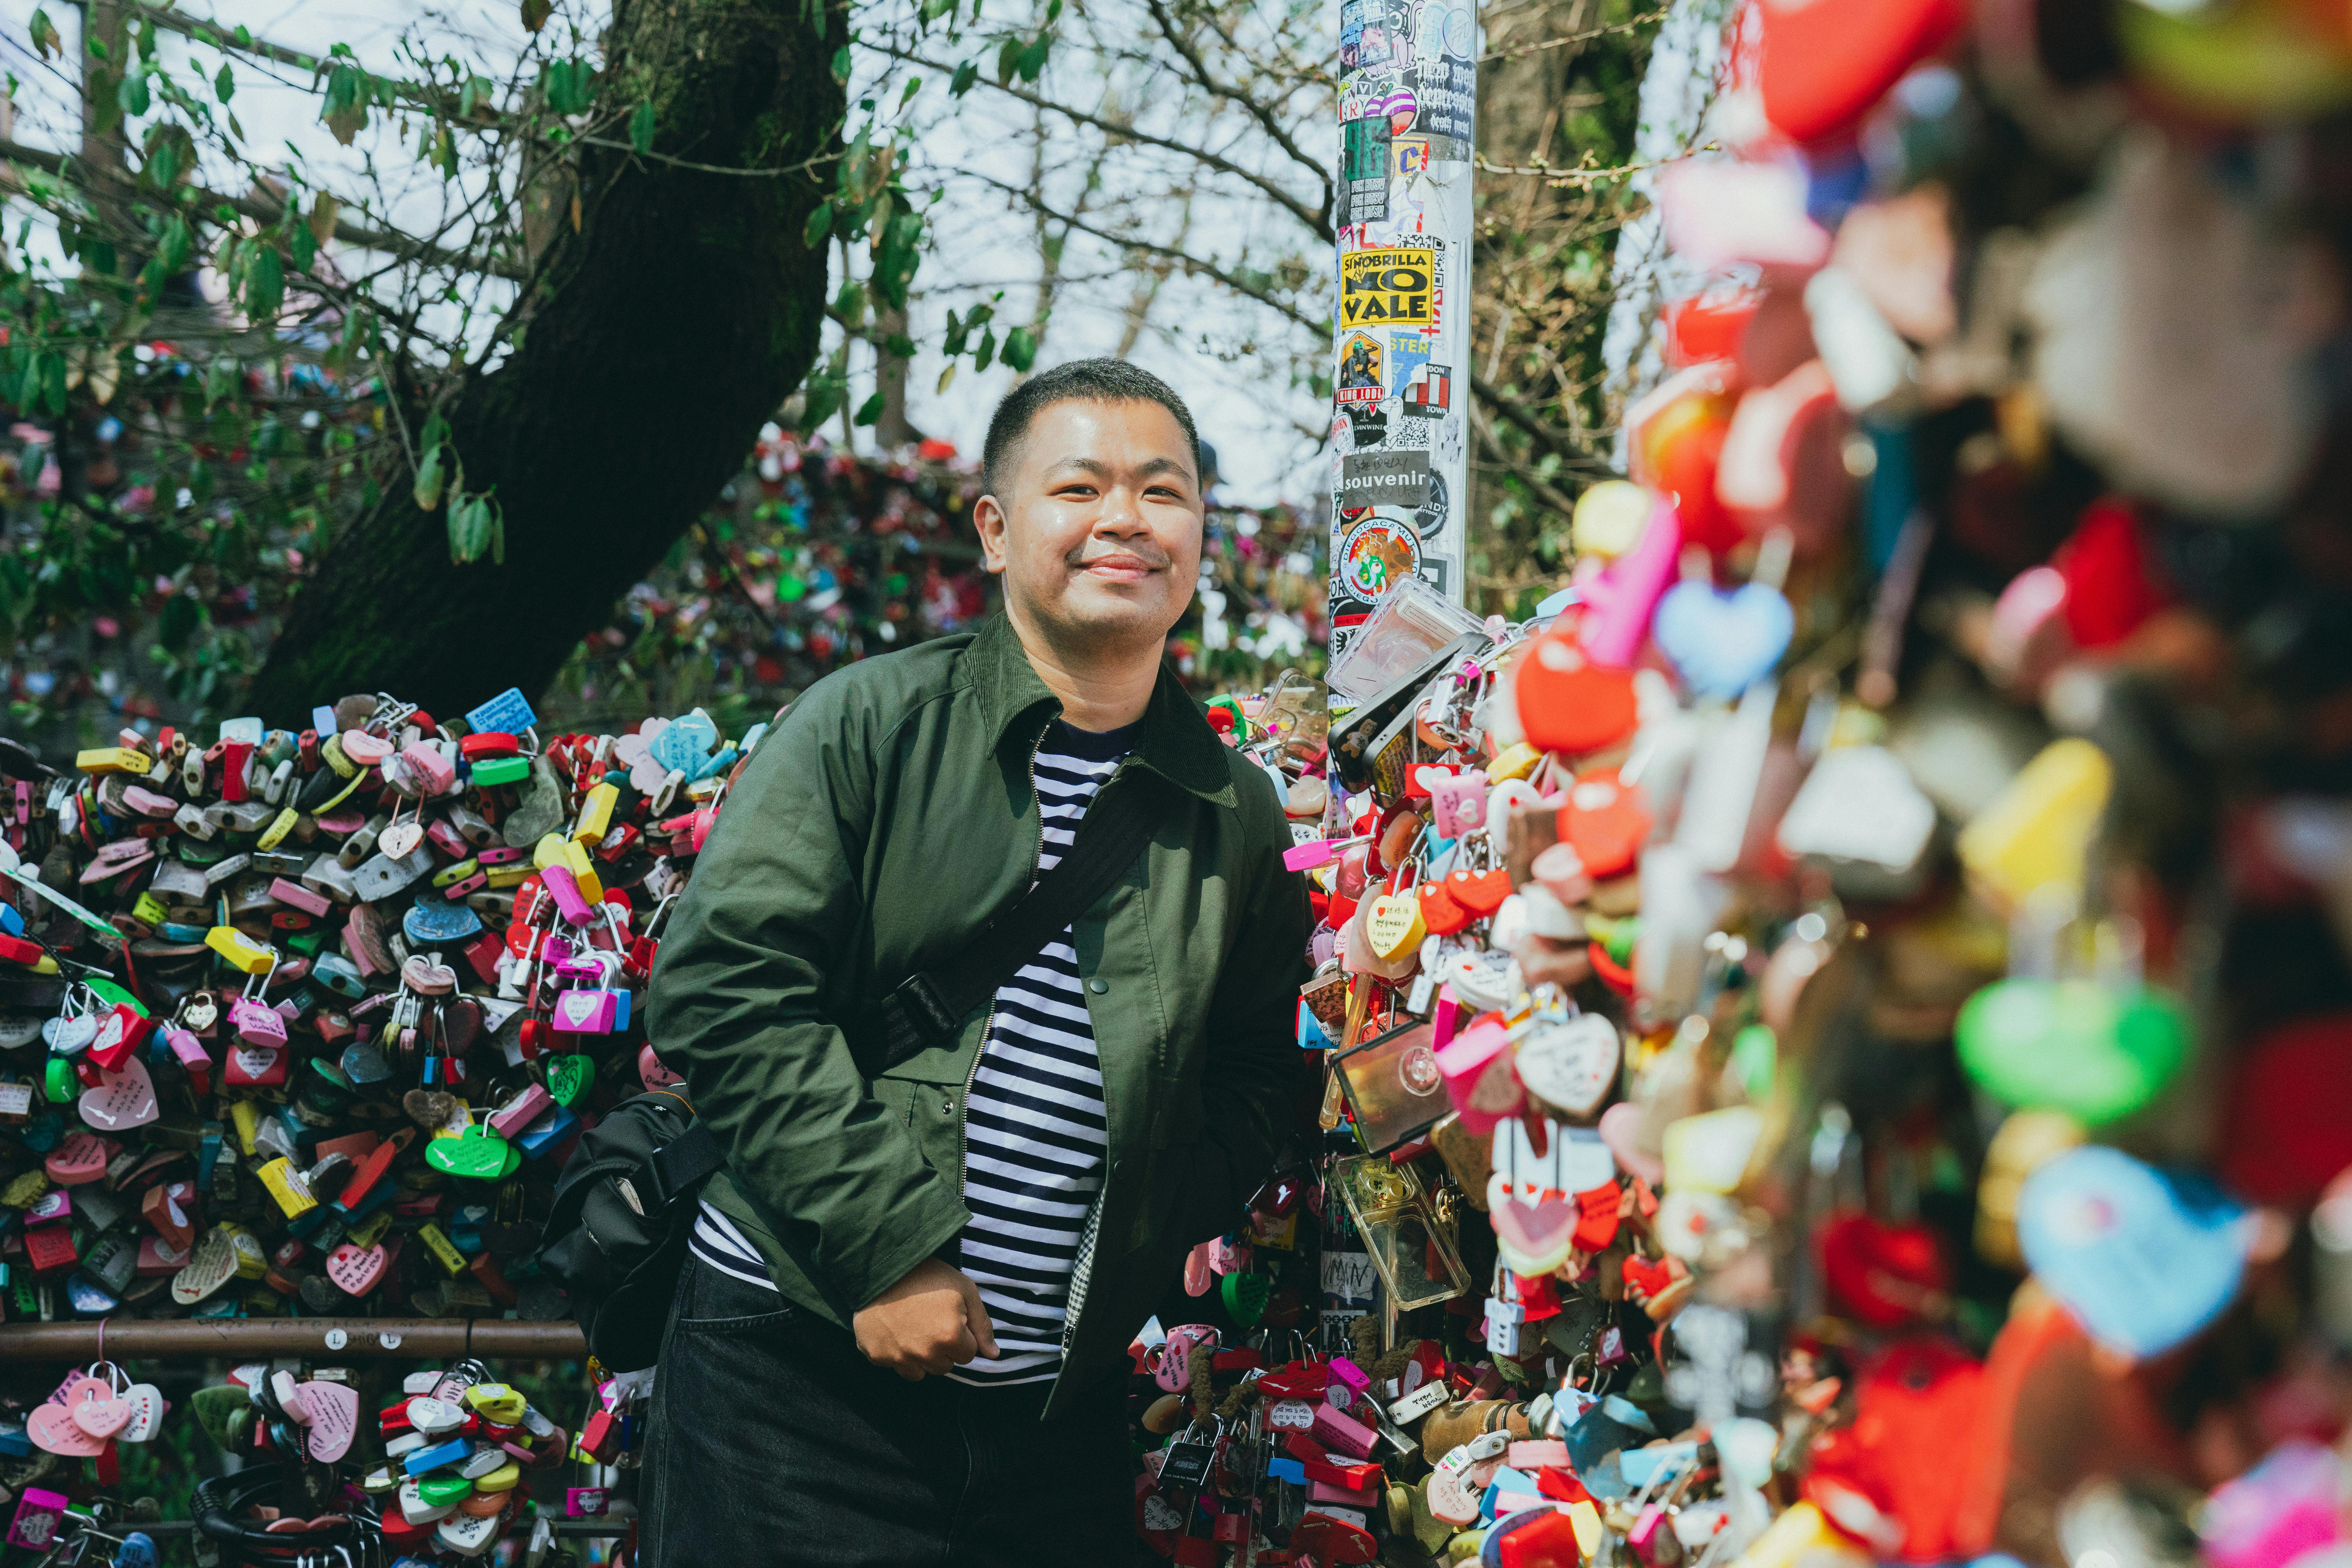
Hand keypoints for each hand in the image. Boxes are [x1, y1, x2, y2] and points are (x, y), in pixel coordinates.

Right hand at [852, 1258, 998, 1380]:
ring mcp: (898, 1357)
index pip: (968, 1354)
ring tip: (914, 1327)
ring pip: (920, 1372)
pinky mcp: (877, 1356)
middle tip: (931, 1320)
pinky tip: (896, 1330)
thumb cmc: (928, 1275)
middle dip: (943, 1348)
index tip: (949, 1316)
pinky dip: (897, 1354)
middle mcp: (924, 1353)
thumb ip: (982, 1325)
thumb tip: (994, 1355)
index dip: (961, 1335)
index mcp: (949, 1336)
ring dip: (921, 1356)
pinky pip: (895, 1366)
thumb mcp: (964, 1290)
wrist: (883, 1265)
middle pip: (944, 1365)